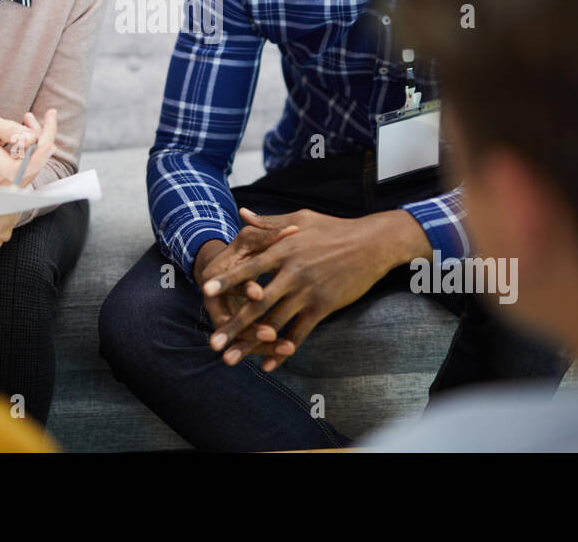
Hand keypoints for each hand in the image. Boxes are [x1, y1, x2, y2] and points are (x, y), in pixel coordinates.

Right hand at [0, 108, 57, 185]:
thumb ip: (9, 130)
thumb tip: (32, 138)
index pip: (17, 170)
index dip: (36, 158)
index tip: (50, 145)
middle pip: (33, 163)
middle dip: (45, 137)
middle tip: (50, 115)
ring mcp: (7, 181)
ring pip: (35, 162)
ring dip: (40, 139)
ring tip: (30, 119)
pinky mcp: (14, 178)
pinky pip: (32, 162)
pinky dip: (36, 145)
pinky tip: (30, 129)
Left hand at [201, 207, 428, 371]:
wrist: (372, 244)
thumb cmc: (334, 228)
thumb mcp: (300, 219)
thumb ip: (268, 222)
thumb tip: (241, 213)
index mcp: (284, 249)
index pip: (250, 266)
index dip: (227, 279)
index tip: (205, 290)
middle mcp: (293, 272)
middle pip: (257, 303)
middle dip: (233, 324)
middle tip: (213, 343)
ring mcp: (308, 292)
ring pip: (275, 322)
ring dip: (251, 343)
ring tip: (232, 359)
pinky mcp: (323, 307)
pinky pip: (299, 333)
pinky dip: (283, 349)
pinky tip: (269, 364)